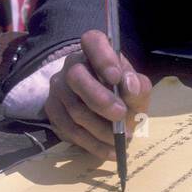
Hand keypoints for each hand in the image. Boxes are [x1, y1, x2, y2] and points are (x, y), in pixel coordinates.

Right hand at [43, 30, 151, 158]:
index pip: (92, 41)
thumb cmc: (125, 94)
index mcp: (95, 51)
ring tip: (123, 139)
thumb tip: (129, 86)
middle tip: (121, 115)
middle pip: (77, 77)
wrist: (109, 112)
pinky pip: (69, 130)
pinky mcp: (52, 112)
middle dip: (100, 99)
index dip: (102, 57)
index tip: (117, 77)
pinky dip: (92, 143)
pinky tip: (110, 151)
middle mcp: (72, 65)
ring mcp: (58, 88)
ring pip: (74, 109)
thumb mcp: (138, 89)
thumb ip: (138, 86)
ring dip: (100, 128)